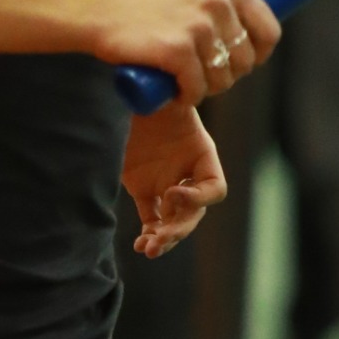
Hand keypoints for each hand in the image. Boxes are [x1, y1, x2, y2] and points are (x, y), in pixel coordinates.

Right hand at [90, 0, 280, 105]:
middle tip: (195, 71)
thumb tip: (260, 41)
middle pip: (245, 63)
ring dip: (202, 87)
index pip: (269, 32)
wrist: (100, 11)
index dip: (255, 55)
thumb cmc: (148, 8)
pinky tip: (169, 87)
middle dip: (223, 75)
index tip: (233, 62)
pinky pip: (196, 90)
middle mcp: (218, 3)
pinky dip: (184, 96)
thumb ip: (226, 9)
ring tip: (179, 76)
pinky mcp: (178, 50)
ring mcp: (199, 26)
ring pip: (222, 80)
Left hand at [123, 104, 224, 258]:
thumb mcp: (164, 95)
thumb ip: (171, 104)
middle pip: (194, 212)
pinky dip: (149, 234)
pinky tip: (140, 246)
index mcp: (201, 152)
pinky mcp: (143, 189)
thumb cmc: (147, 90)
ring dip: (165, 238)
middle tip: (160, 236)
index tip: (170, 192)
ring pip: (174, 221)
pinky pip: (152, 218)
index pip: (214, 187)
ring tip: (149, 249)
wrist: (124, 93)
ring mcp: (166, 182)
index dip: (199, 196)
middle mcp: (187, 172)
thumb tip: (170, 104)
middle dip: (179, 227)